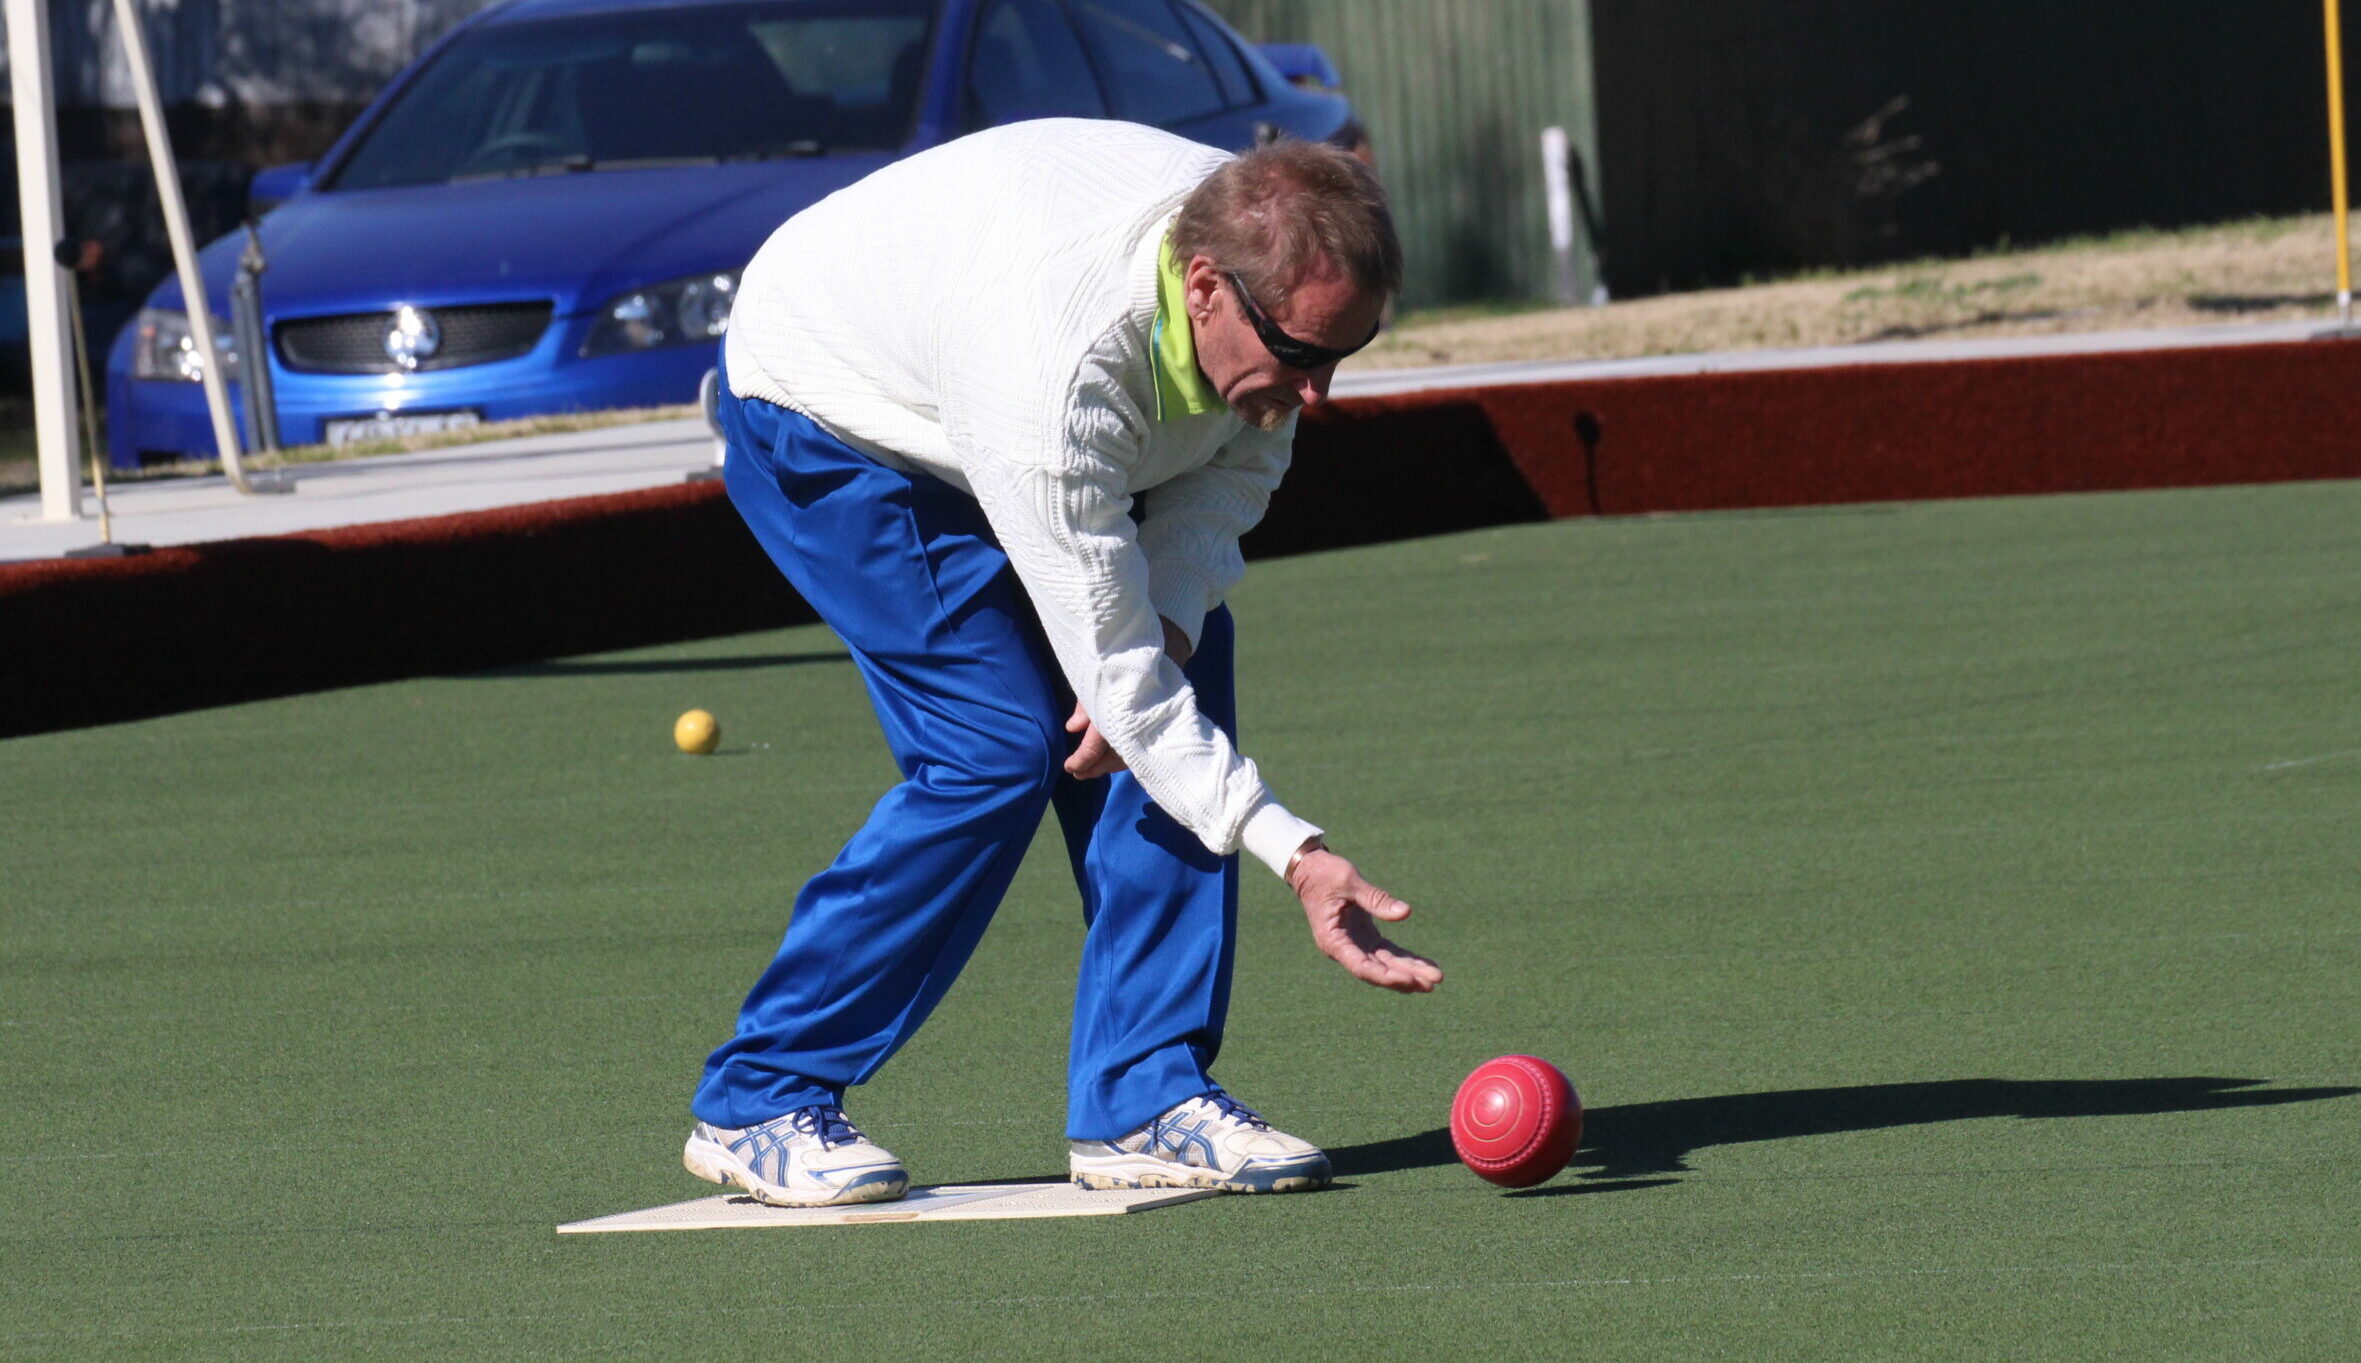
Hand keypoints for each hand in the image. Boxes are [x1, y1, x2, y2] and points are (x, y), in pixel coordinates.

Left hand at [1061, 616, 1194, 780]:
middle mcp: (1131, 726)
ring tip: (1092, 768)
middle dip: (1094, 768)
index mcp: (1114, 714)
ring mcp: (1145, 729)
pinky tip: (1112, 757)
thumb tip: (1072, 728)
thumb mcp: (1096, 678)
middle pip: (1112, 758)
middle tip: (1078, 773)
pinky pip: (1137, 748)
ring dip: (1108, 765)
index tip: (1070, 767)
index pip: (1094, 748)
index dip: (1082, 761)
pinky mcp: (1154, 728)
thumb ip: (1084, 705)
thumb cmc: (1120, 663)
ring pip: (1127, 757)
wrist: (1159, 652)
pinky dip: (1123, 756)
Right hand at [1288, 848, 1441, 992]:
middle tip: (1433, 983)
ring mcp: (1355, 945)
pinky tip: (1425, 965)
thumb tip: (1405, 912)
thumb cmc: (1325, 874)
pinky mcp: (1365, 937)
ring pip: (1386, 964)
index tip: (1410, 980)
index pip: (1363, 967)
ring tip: (1436, 977)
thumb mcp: (1349, 882)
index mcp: (1333, 940)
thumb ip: (1376, 899)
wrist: (1310, 870)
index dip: (1387, 976)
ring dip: (1410, 972)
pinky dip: (1406, 959)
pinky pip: (1388, 953)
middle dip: (1406, 977)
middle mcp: (1343, 949)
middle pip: (1378, 970)